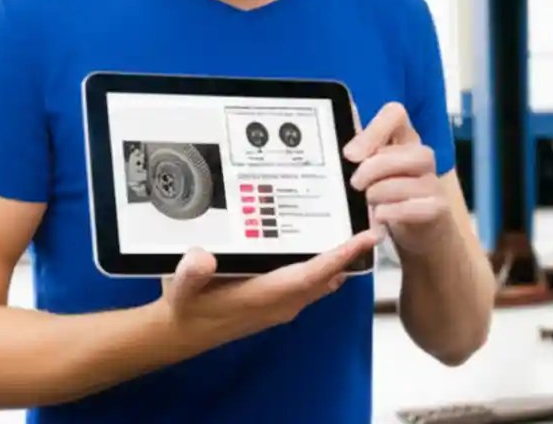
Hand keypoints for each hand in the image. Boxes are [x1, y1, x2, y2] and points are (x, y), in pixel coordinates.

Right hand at [160, 229, 380, 342]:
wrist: (179, 331)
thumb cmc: (185, 306)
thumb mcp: (180, 286)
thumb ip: (191, 273)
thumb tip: (202, 258)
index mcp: (263, 295)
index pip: (311, 274)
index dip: (339, 256)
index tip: (365, 237)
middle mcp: (280, 303)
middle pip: (327, 276)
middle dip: (350, 252)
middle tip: (372, 220)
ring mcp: (281, 305)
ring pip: (322, 281)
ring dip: (340, 259)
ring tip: (357, 228)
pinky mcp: (278, 302)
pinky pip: (311, 284)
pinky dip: (325, 266)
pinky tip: (325, 246)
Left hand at [343, 102, 451, 254]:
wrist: (416, 227)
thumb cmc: (387, 193)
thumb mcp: (369, 171)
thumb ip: (358, 156)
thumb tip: (344, 147)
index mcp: (401, 138)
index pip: (395, 114)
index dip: (375, 129)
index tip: (351, 154)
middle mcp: (421, 156)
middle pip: (411, 151)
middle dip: (377, 167)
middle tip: (356, 184)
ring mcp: (433, 182)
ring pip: (415, 179)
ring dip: (384, 190)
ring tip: (369, 201)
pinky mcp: (438, 208)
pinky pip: (421, 206)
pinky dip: (396, 211)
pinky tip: (381, 216)